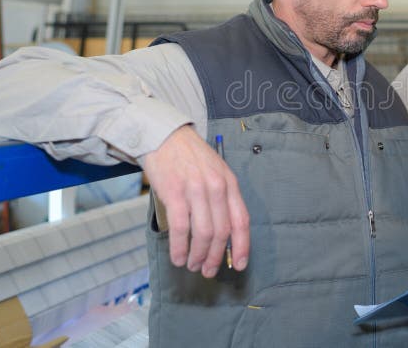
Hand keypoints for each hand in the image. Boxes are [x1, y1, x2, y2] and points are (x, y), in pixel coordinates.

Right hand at [141, 125, 249, 277]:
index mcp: (230, 183)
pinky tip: (178, 257)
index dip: (241, 246)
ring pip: (203, 233)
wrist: (165, 136)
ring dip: (198, 256)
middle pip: (221, 232)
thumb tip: (223, 233)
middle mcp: (216, 188)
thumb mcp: (216, 172)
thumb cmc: (191, 157)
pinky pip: (180, 228)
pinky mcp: (174, 193)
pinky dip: (180, 248)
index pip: (241, 220)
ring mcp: (196, 190)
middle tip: (208, 270)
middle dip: (215, 257)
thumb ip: (222, 198)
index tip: (238, 265)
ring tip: (192, 265)